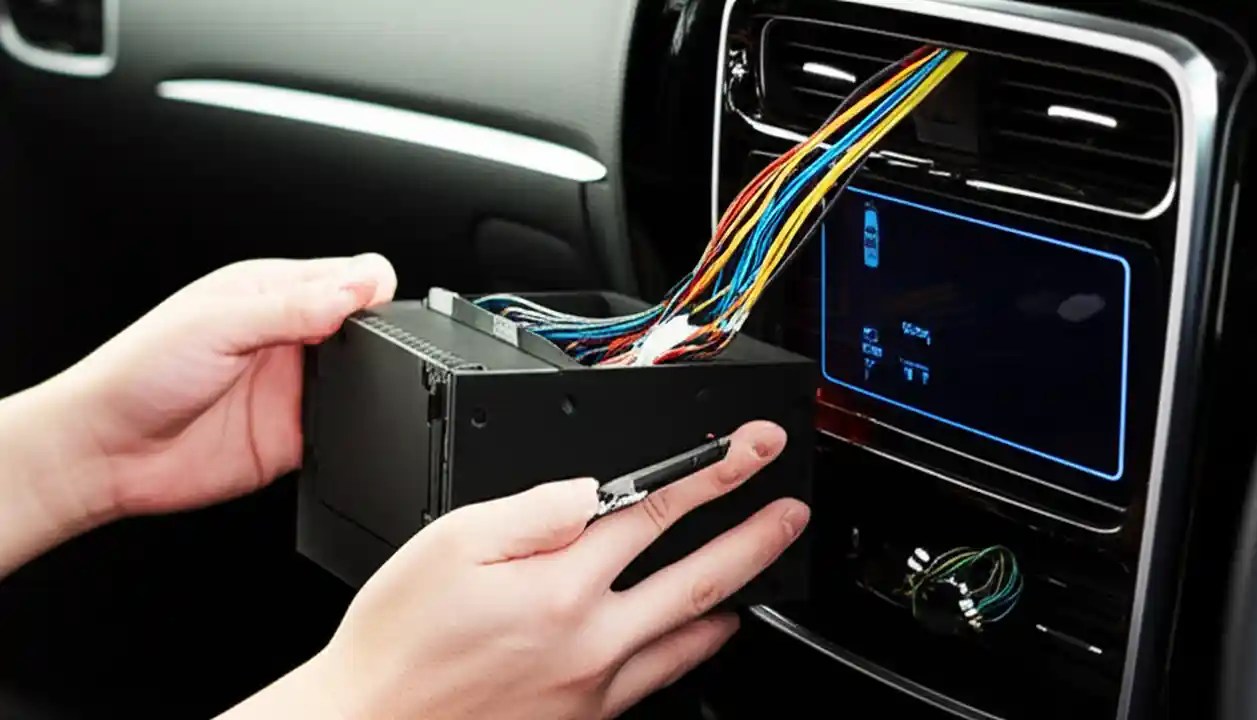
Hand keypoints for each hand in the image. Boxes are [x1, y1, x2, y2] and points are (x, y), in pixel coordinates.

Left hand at [63, 254, 396, 516]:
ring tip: (337, 387)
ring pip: (364, 379)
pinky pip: (346, 430)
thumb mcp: (219, 323)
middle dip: (377, 336)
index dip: (369, 290)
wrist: (105, 451)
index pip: (349, 276)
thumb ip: (294, 306)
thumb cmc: (137, 372)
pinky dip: (353, 430)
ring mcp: (294, 387)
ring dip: (367, 384)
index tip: (365, 310)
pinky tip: (332, 424)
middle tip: (349, 352)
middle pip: (365, 326)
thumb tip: (361, 286)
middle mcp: (288, 336)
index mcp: (270, 292)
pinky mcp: (296, 435)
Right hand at [221, 421, 808, 719]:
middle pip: (697, 579)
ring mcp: (593, 687)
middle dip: (755, 537)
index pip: (654, 511)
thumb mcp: (449, 544)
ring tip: (763, 573)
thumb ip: (532, 511)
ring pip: (689, 637)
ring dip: (735, 597)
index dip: (713, 472)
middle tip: (791, 512)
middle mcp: (589, 639)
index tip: (751, 449)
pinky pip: (659, 680)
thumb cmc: (399, 640)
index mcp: (559, 584)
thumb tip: (590, 491)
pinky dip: (691, 651)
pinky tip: (702, 636)